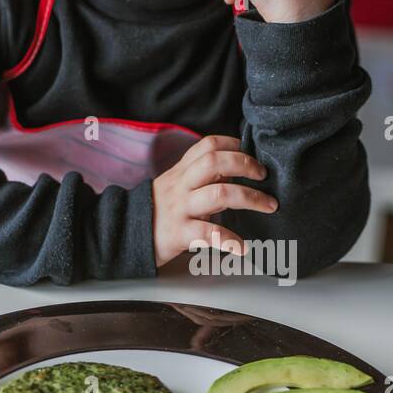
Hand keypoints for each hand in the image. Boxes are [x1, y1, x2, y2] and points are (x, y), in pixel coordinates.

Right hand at [151, 134, 277, 267]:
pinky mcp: (179, 233)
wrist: (123, 236)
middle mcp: (181, 186)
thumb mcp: (176, 187)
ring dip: (250, 198)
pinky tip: (243, 247)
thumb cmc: (158, 213)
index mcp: (181, 172)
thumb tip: (235, 168)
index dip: (233, 145)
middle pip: (214, 162)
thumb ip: (200, 177)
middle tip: (264, 176)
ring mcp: (180, 209)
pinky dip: (230, 240)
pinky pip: (209, 233)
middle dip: (245, 165)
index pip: (207, 145)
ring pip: (219, 194)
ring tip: (269, 206)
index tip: (252, 153)